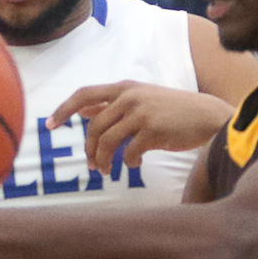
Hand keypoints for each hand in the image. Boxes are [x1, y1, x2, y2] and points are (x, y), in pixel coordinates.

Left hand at [50, 81, 233, 173]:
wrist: (209, 117)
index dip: (64, 109)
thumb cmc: (171, 111)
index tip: (49, 124)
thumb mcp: (141, 100)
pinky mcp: (153, 130)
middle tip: (93, 166)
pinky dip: (129, 163)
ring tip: (107, 171)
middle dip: (89, 149)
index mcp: (124, 87)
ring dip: (104, 160)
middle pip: (94, 127)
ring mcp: (141, 112)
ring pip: (107, 141)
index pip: (84, 94)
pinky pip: (129, 153)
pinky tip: (135, 165)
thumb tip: (83, 110)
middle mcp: (130, 97)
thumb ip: (113, 105)